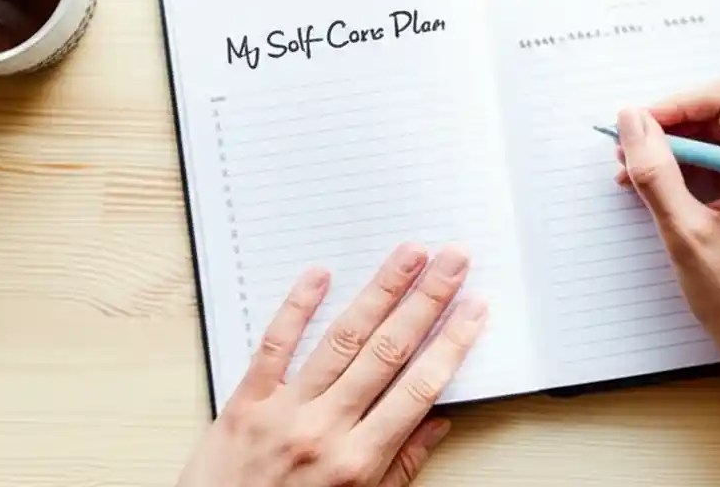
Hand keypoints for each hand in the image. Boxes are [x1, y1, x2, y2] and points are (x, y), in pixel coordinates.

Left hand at [176, 244, 486, 486]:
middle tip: (452, 260)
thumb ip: (400, 464)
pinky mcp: (245, 402)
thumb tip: (436, 421)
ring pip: (342, 339)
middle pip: (388, 352)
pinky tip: (320, 274)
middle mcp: (324, 430)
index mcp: (358, 462)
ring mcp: (284, 411)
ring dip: (380, 291)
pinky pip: (275, 344)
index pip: (418, 388)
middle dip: (426, 301)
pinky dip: (297, 306)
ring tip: (408, 255)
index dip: (451, 343)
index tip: (474, 309)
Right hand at [613, 78, 719, 358]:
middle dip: (670, 125)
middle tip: (628, 151)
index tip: (636, 127)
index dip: (675, 104)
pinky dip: (688, 165)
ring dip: (674, 146)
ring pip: (718, 133)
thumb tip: (631, 121)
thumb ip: (655, 172)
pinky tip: (656, 184)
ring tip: (633, 171)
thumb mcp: (684, 233)